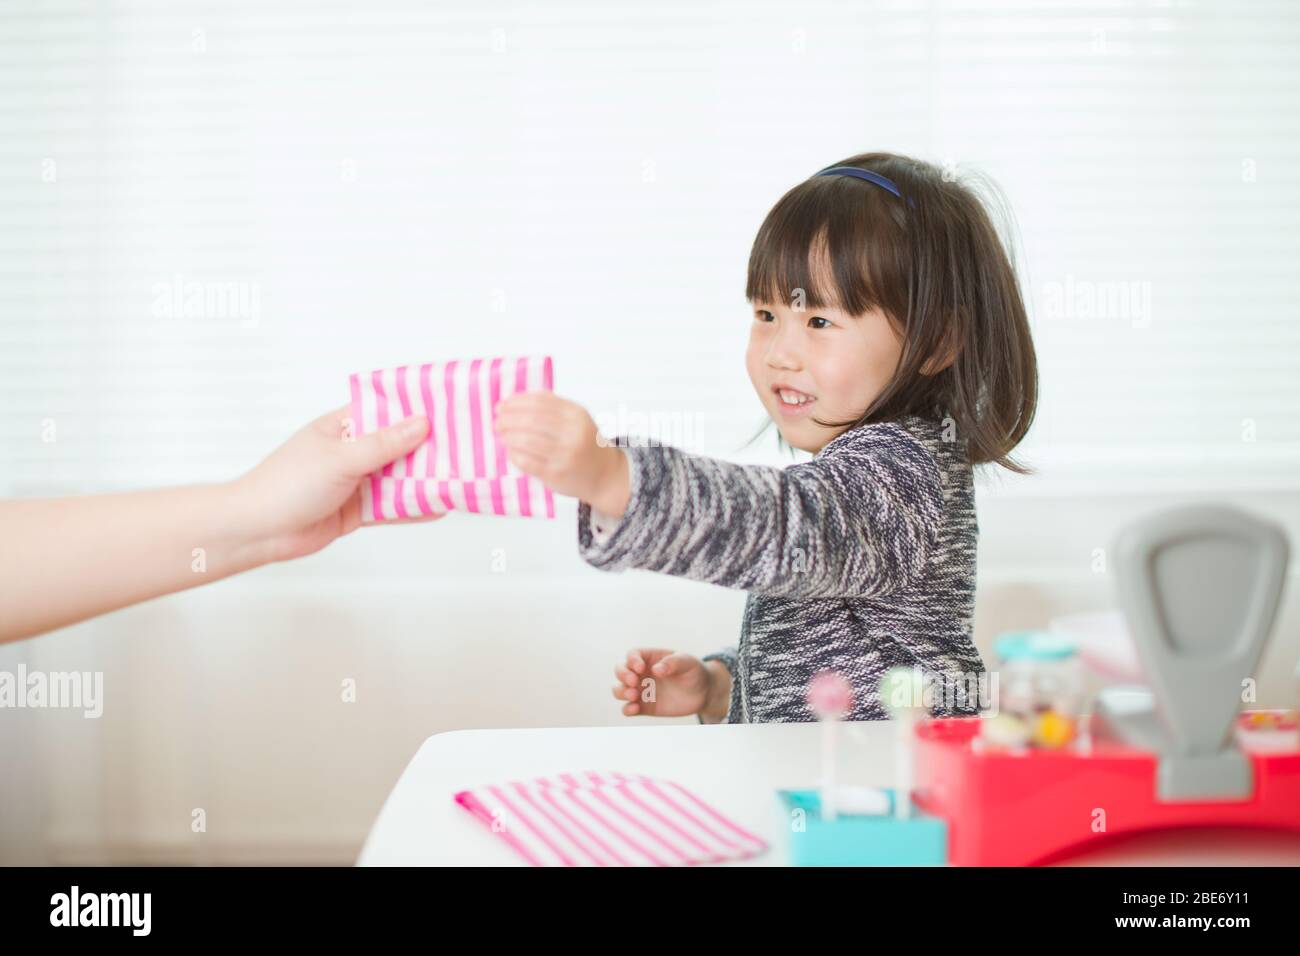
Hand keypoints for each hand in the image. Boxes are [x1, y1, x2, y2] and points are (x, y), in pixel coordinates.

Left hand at [231, 405, 442, 562]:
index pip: (385, 410)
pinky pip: (392, 506)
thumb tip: (422, 424)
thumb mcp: (340, 458)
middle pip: (398, 446)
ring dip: (424, 479)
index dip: (415, 408)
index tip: (449, 406)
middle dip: (428, 447)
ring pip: (398, 477)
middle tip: (467, 445)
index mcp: (341, 426)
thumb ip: (383, 444)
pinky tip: (439, 506)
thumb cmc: (287, 484)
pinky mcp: (357, 510)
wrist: (258, 531)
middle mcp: (351, 451)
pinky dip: (413, 507)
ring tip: (460, 476)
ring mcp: (355, 481)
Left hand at [495, 392, 629, 515]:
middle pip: (531, 420)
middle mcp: (573, 433)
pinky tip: (511, 450)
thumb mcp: (577, 419)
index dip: (516, 402)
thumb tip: (516, 400)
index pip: (539, 402)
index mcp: (576, 414)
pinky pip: (527, 461)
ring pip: (526, 440)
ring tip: (501, 434)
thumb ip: (552, 406)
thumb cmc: (584, 444)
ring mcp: (564, 454)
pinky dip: (514, 454)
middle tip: (497, 420)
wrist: (604, 475)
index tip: (502, 405)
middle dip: (508, 418)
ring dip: (508, 435)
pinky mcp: (555, 473)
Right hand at [611, 649, 713, 717]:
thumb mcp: (687, 662)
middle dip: (622, 675)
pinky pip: (628, 709)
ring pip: (619, 690)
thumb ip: (673, 663)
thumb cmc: (693, 671)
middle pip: (620, 670)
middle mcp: (640, 673)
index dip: (632, 660)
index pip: (632, 655)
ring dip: (621, 692)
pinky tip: (634, 709)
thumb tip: (656, 669)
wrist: (703, 692)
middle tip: (634, 682)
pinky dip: (627, 709)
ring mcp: (641, 690)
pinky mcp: (644, 707)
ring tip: (634, 695)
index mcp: (649, 658)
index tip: (640, 668)